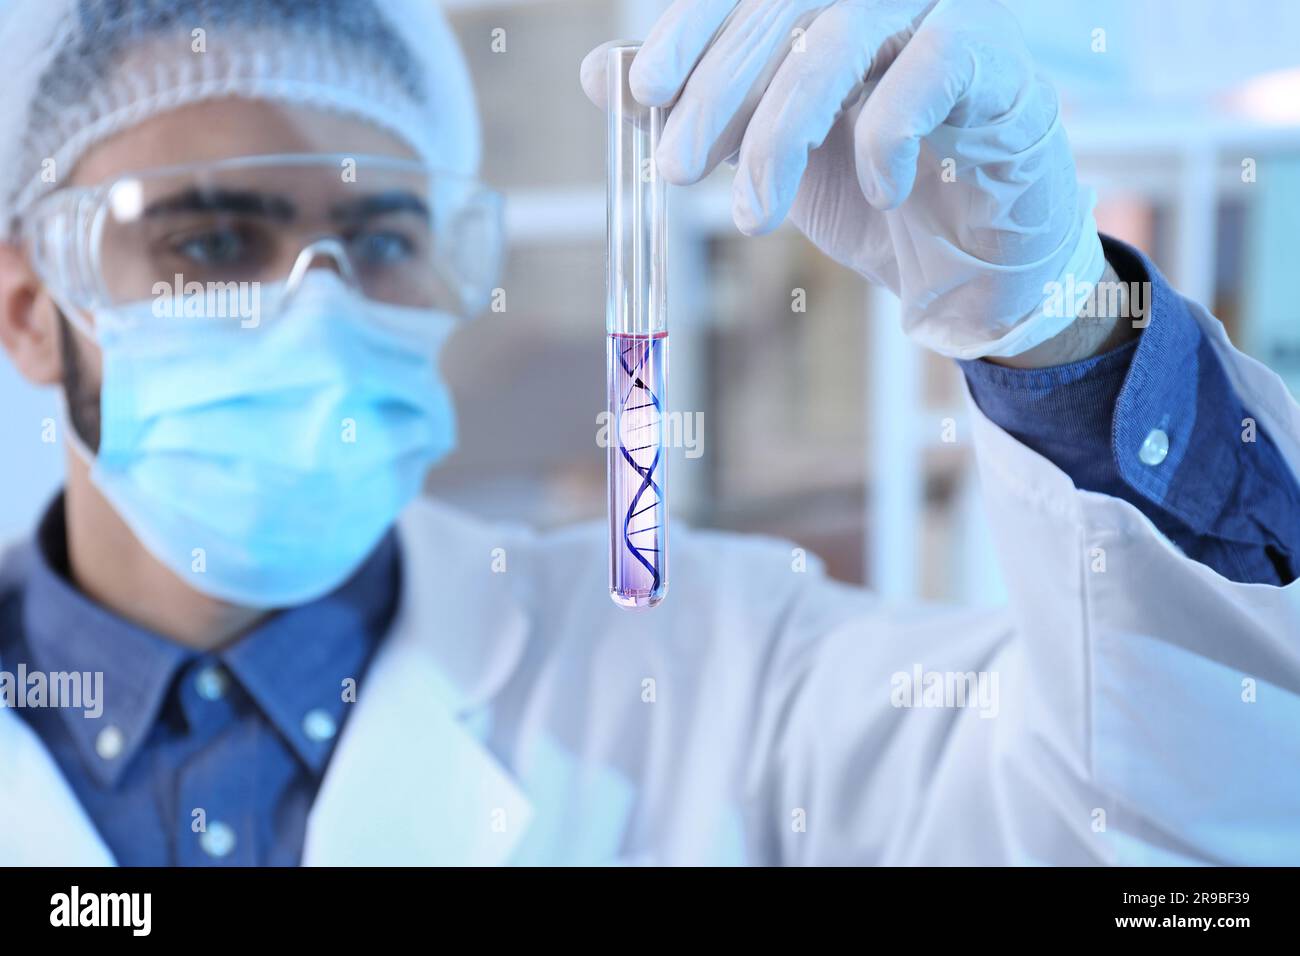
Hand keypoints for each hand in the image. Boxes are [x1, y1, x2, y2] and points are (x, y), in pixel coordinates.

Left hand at [580, 0, 1108, 361]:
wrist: (972, 261)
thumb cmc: (870, 196)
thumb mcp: (767, 155)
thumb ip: (698, 109)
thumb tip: (603, 74)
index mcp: (827, 3)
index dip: (689, 30)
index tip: (641, 94)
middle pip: (783, 7)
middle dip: (717, 95)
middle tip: (674, 171)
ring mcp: (946, 10)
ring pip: (843, 36)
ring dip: (781, 132)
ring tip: (753, 213)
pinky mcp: (1000, 56)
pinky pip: (931, 68)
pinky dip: (885, 135)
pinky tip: (879, 190)